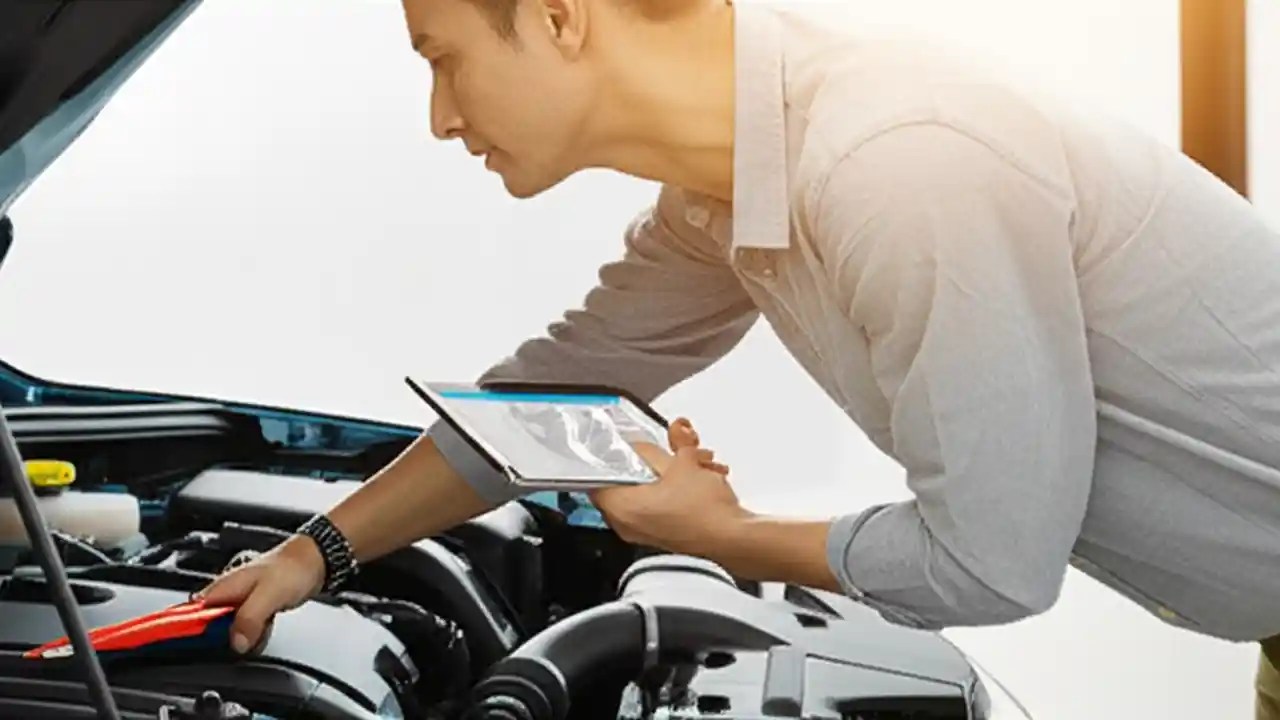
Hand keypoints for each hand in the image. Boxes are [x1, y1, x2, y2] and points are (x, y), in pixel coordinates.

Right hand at [194, 534, 325, 652]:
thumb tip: (236, 642)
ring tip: (264, 625)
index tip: (200, 647)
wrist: (315, 560)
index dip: (189, 634)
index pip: (189, 615)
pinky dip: (257, 633)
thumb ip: (249, 619)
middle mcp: (225, 595)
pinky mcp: (253, 609)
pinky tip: (268, 625)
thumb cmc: (292, 569)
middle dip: (229, 639)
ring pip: (230, 632)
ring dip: (247, 636)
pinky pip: (247, 629)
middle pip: (210, 629)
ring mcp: (239, 602)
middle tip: (249, 634)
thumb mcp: (268, 596)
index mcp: (221, 588)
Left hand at [591, 418, 749, 555]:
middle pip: (628, 482)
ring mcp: (647, 532)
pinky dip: (679, 489)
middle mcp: (628, 524)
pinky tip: (703, 478)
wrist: (734, 541)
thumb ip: (666, 445)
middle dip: (653, 460)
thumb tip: (656, 439)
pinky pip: (664, 505)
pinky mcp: (667, 536)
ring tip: (697, 462)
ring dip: (673, 472)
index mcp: (621, 507)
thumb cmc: (705, 513)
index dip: (612, 456)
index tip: (623, 444)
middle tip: (669, 449)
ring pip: (651, 491)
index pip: (597, 478)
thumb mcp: (682, 464)